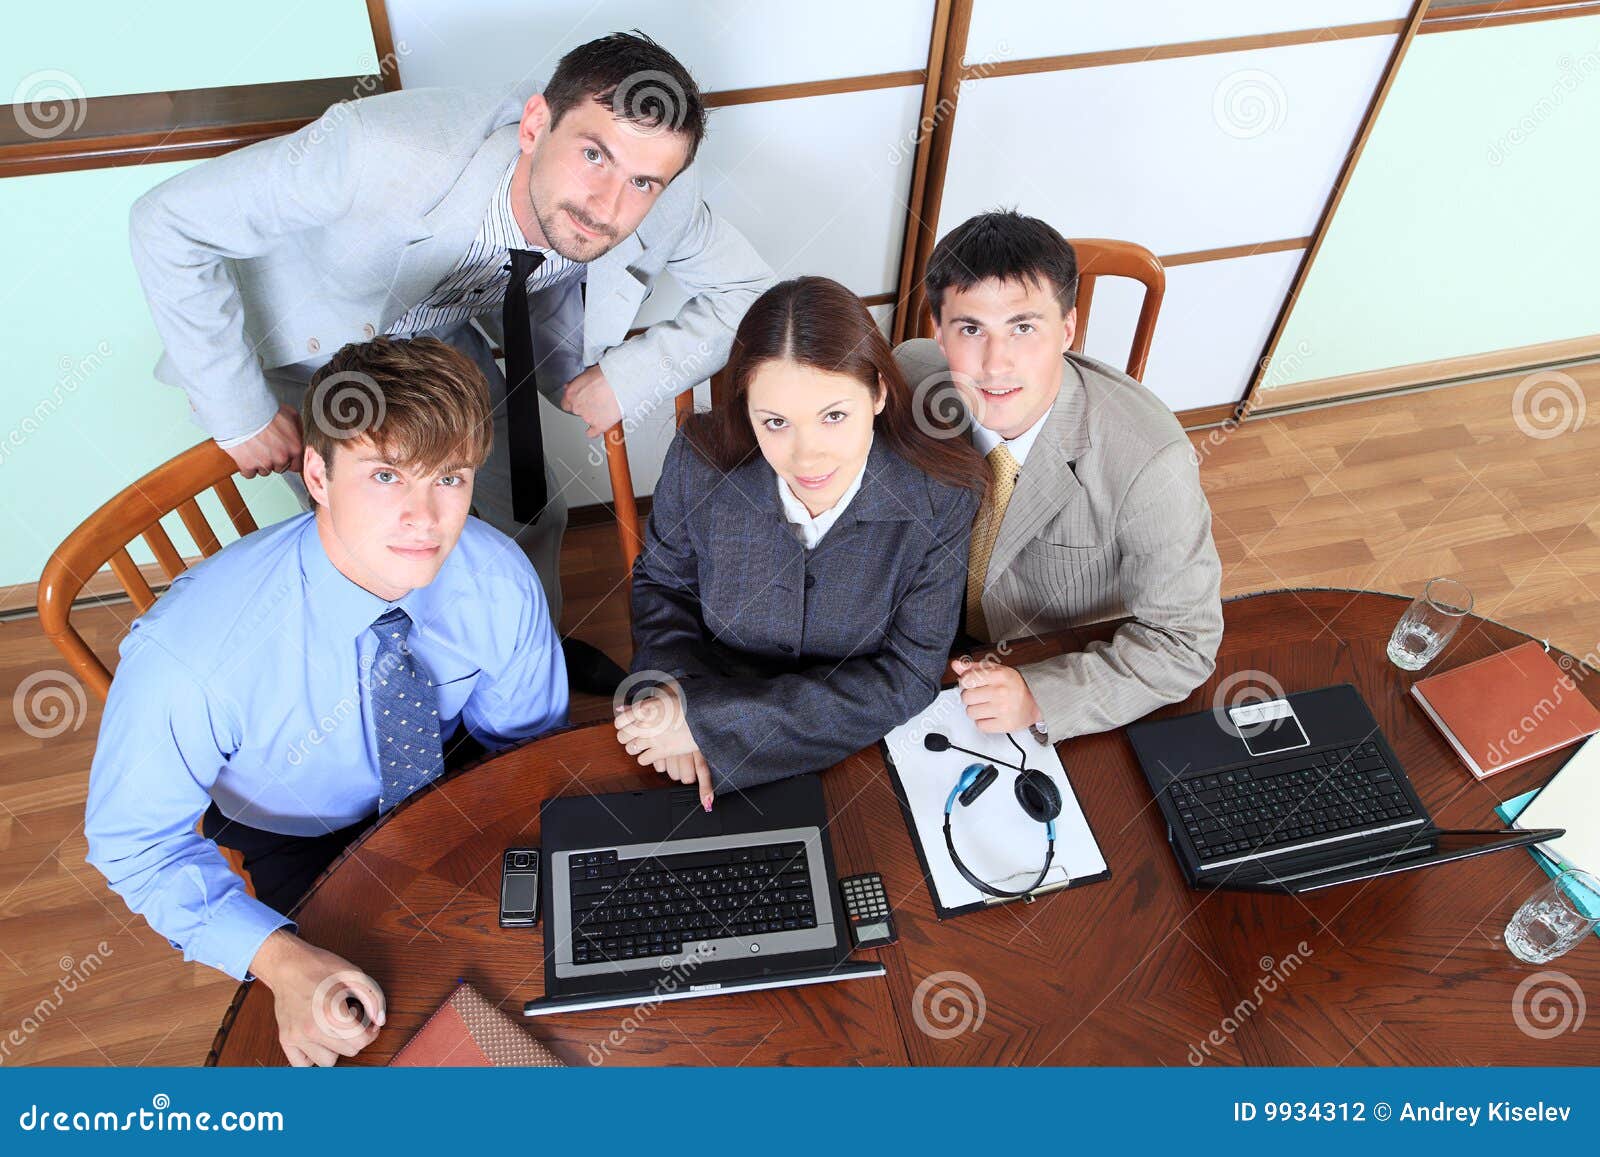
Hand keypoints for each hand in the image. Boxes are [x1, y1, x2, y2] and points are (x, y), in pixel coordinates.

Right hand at [223, 404, 303, 477]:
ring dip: (260, 463)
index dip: (288, 461)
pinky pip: (249, 474)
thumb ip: (297, 429)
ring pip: (264, 471)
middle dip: (274, 460)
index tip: (281, 455)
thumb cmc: (265, 410)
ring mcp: (265, 463)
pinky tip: (245, 456)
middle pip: (280, 468)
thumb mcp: (290, 414)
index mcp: (294, 448)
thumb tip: (298, 436)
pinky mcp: (248, 465)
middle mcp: (282, 458)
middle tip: (265, 448)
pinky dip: (246, 467)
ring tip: (254, 449)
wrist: (244, 411)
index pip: (296, 466)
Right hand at [249, 929, 384, 1066]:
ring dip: (335, 1049)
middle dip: (356, 1037)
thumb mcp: (354, 974)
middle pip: (349, 1052)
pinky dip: (312, 1057)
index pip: (361, 1042)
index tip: (369, 1023)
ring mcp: (297, 1037)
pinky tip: (317, 1040)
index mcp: (332, 1013)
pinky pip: (303, 1065)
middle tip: (351, 1021)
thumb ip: (373, 998)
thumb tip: (380, 1021)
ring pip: (327, 1062)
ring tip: (332, 1029)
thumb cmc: (320, 967)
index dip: (371, 1032)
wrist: (287, 964)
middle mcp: (313, 1029)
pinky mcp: (285, 1040)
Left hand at [560, 364, 622, 437]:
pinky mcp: (599, 425)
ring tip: (605, 406)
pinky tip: (599, 425)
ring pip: (587, 420)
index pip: (566, 403)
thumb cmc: (607, 375)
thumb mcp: (587, 373)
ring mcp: (588, 417)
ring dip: (593, 416)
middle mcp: (577, 407)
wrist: (622, 383)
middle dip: (585, 407)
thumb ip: (576, 384)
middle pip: (577, 411)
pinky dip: (595, 431)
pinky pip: (593, 433)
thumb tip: (571, 386)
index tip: (579, 400)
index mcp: (572, 393)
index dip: (574, 402)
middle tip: (596, 401)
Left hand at [614, 686, 711, 806]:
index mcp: (645, 708)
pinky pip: (642, 760)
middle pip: (622, 736)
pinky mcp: (663, 751)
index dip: (621, 725)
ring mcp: (653, 738)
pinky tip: (652, 753)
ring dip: (635, 748)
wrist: (705, 716)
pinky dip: (646, 758)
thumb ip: (639, 704)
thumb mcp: (661, 698)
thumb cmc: (686, 704)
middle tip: (635, 737)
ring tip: (644, 745)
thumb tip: (619, 708)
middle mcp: (646, 724)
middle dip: (626, 738)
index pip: (619, 721)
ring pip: (630, 749)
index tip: (627, 726)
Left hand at [951, 656, 1043, 734]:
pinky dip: (983, 722)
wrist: (1036, 701)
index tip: (972, 684)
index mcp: (999, 675)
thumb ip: (974, 667)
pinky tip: (991, 715)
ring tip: (987, 706)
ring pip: (970, 713)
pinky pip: (980, 726)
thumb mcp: (996, 670)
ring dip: (976, 710)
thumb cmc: (1014, 685)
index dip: (965, 683)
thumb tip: (956, 665)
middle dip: (970, 697)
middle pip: (966, 697)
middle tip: (981, 696)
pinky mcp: (1005, 724)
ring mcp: (1003, 709)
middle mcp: (1001, 691)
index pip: (966, 680)